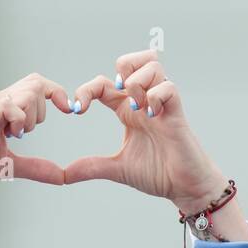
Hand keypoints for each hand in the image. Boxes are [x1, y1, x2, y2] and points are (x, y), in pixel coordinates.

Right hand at [0, 73, 73, 195]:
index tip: (69, 111)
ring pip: (28, 91)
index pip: (36, 85)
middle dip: (44, 108)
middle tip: (27, 133)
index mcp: (4, 109)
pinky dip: (19, 119)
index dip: (57, 94)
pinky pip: (9, 105)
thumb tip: (62, 176)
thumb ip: (35, 167)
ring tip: (15, 136)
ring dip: (32, 115)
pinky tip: (12, 135)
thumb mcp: (9, 166)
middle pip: (36, 83)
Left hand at [65, 49, 232, 216]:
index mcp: (128, 112)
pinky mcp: (177, 115)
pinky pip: (168, 88)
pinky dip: (155, 96)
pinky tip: (150, 115)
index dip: (87, 89)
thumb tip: (63, 175)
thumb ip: (91, 167)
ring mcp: (162, 106)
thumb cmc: (158, 173)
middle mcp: (144, 102)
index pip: (105, 84)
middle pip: (134, 60)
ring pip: (152, 66)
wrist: (184, 188)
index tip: (77, 109)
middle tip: (116, 92)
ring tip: (136, 107)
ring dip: (138, 81)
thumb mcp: (117, 169)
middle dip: (121, 68)